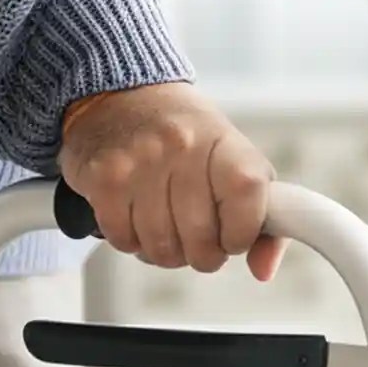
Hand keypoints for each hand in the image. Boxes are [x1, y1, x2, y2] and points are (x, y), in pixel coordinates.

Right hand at [58, 83, 285, 280]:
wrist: (123, 96)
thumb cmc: (189, 138)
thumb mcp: (237, 163)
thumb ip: (263, 218)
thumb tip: (264, 270)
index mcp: (226, 145)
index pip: (248, 203)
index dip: (240, 235)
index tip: (233, 235)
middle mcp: (184, 148)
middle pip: (201, 242)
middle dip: (202, 254)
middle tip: (198, 240)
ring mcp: (141, 162)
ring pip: (161, 248)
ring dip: (166, 251)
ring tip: (168, 227)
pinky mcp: (104, 178)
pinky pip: (123, 241)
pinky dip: (132, 242)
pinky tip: (139, 220)